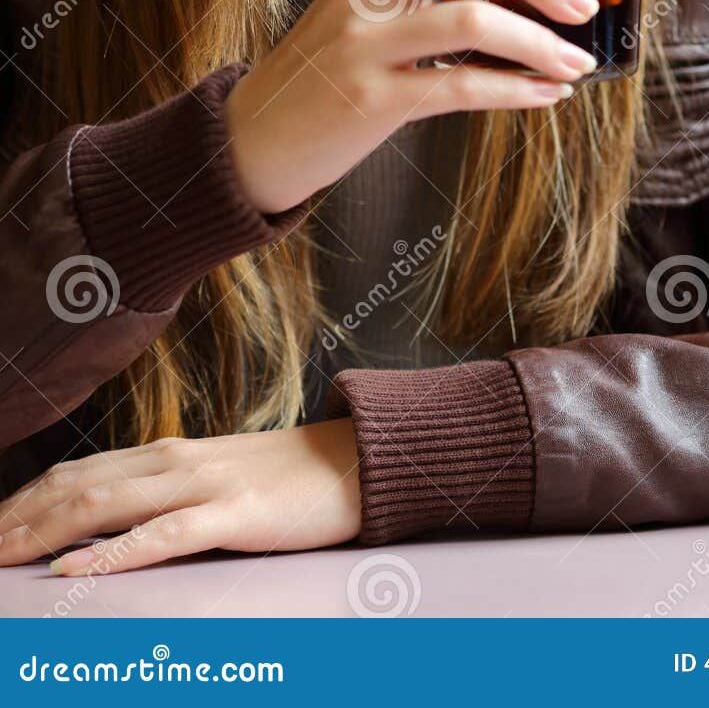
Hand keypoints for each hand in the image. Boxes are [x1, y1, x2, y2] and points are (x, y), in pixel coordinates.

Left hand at [0, 419, 361, 576]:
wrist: (357, 461)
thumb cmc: (287, 479)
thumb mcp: (215, 479)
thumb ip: (165, 494)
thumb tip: (108, 527)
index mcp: (167, 453)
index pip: (78, 472)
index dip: (24, 499)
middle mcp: (174, 461)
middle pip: (76, 485)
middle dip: (17, 517)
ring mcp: (203, 486)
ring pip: (105, 504)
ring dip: (42, 532)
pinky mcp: (233, 514)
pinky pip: (161, 535)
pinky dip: (109, 555)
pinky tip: (73, 574)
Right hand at [223, 0, 600, 213]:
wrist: (252, 141)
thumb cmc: (322, 73)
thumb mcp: (358, 12)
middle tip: (582, 4)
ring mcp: (363, 45)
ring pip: (473, 21)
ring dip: (540, 42)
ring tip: (577, 61)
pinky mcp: (369, 101)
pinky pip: (461, 87)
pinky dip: (517, 90)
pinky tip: (546, 95)